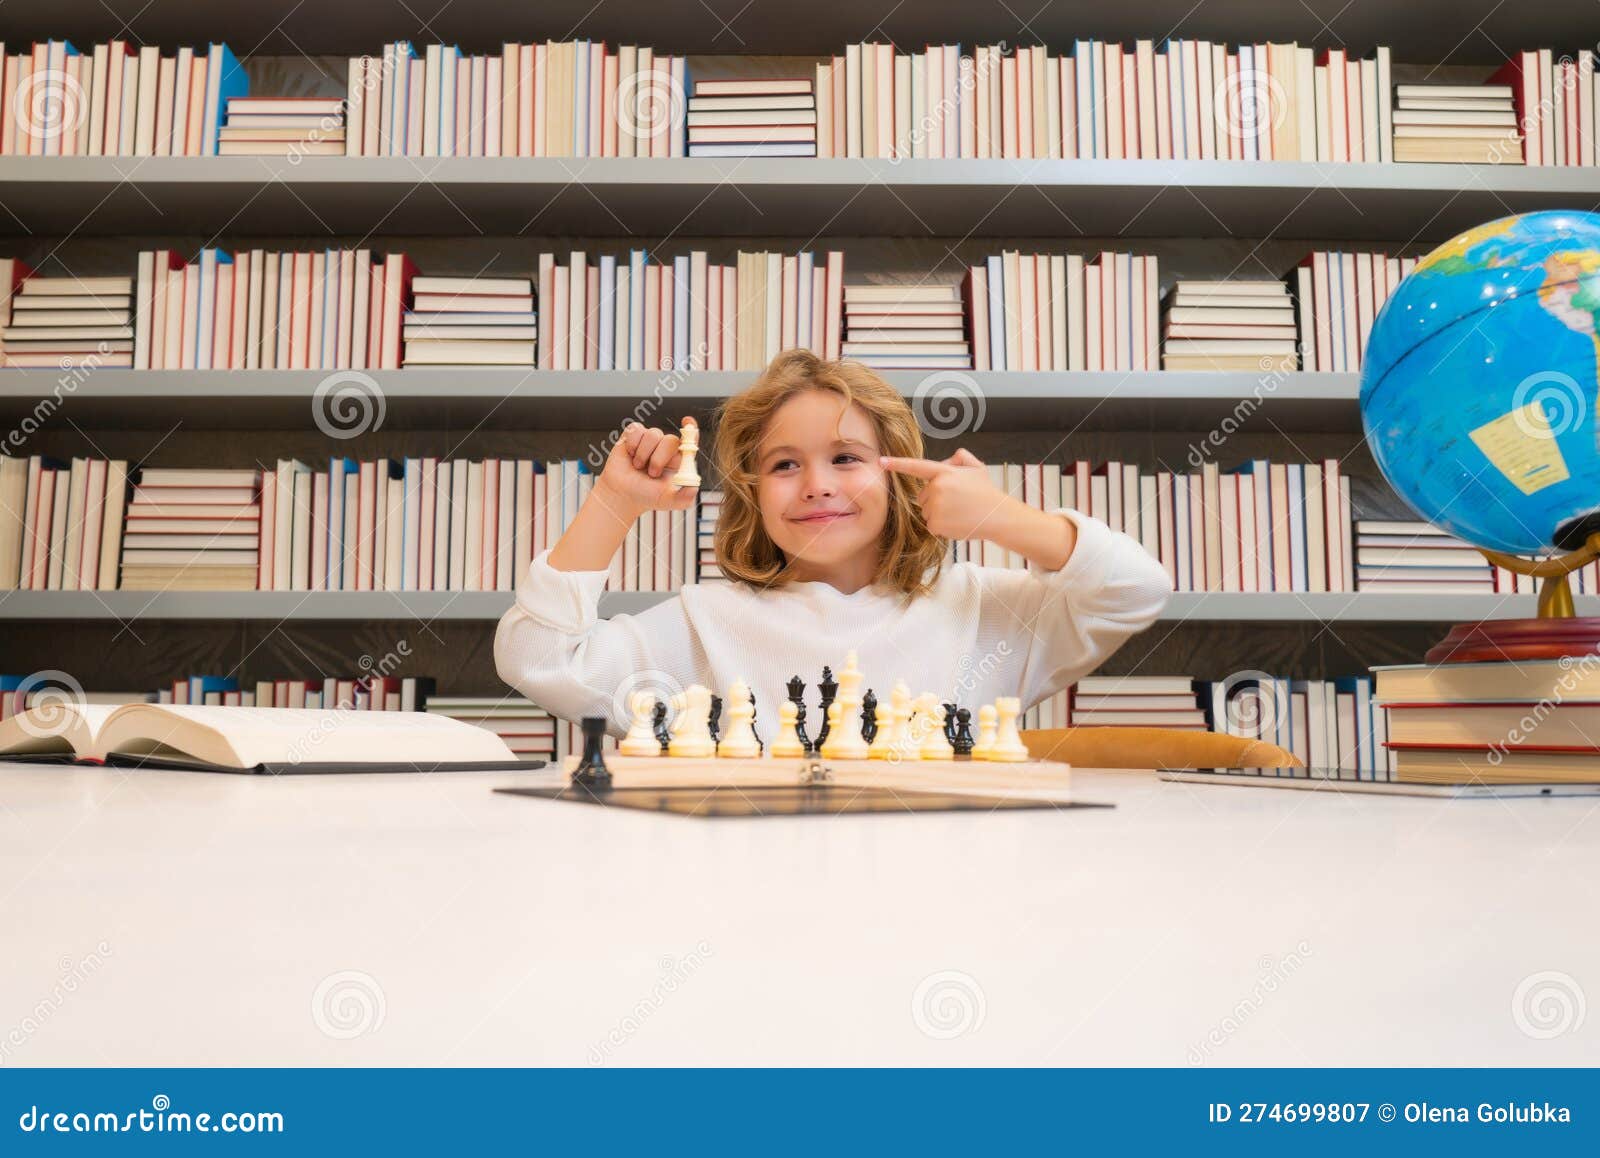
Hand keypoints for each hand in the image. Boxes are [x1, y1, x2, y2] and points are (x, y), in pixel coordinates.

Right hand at [595, 421, 697, 519]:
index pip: (690, 441)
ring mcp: (650, 440)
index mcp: (678, 460)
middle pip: (671, 440)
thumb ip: (684, 497)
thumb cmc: (646, 497)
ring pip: (653, 434)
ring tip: (638, 467)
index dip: (691, 430)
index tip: (688, 423)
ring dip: (644, 454)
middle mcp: (666, 447)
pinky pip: (636, 430)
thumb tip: (694, 488)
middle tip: (651, 473)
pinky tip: (630, 455)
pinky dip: (632, 444)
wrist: (622, 494)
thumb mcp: (668, 501)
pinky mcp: (634, 435)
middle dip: (660, 458)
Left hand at [878, 448, 1012, 540]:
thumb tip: (944, 462)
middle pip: (923, 495)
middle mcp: (937, 488)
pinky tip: (957, 521)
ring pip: (926, 510)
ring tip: (960, 511)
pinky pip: (931, 524)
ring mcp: (935, 507)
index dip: (897, 464)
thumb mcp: (976, 467)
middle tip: (958, 501)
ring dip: (939, 512)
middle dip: (936, 498)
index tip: (881, 461)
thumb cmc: (986, 492)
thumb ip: (959, 457)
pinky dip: (942, 525)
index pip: (916, 467)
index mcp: (944, 472)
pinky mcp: (936, 524)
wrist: (998, 516)